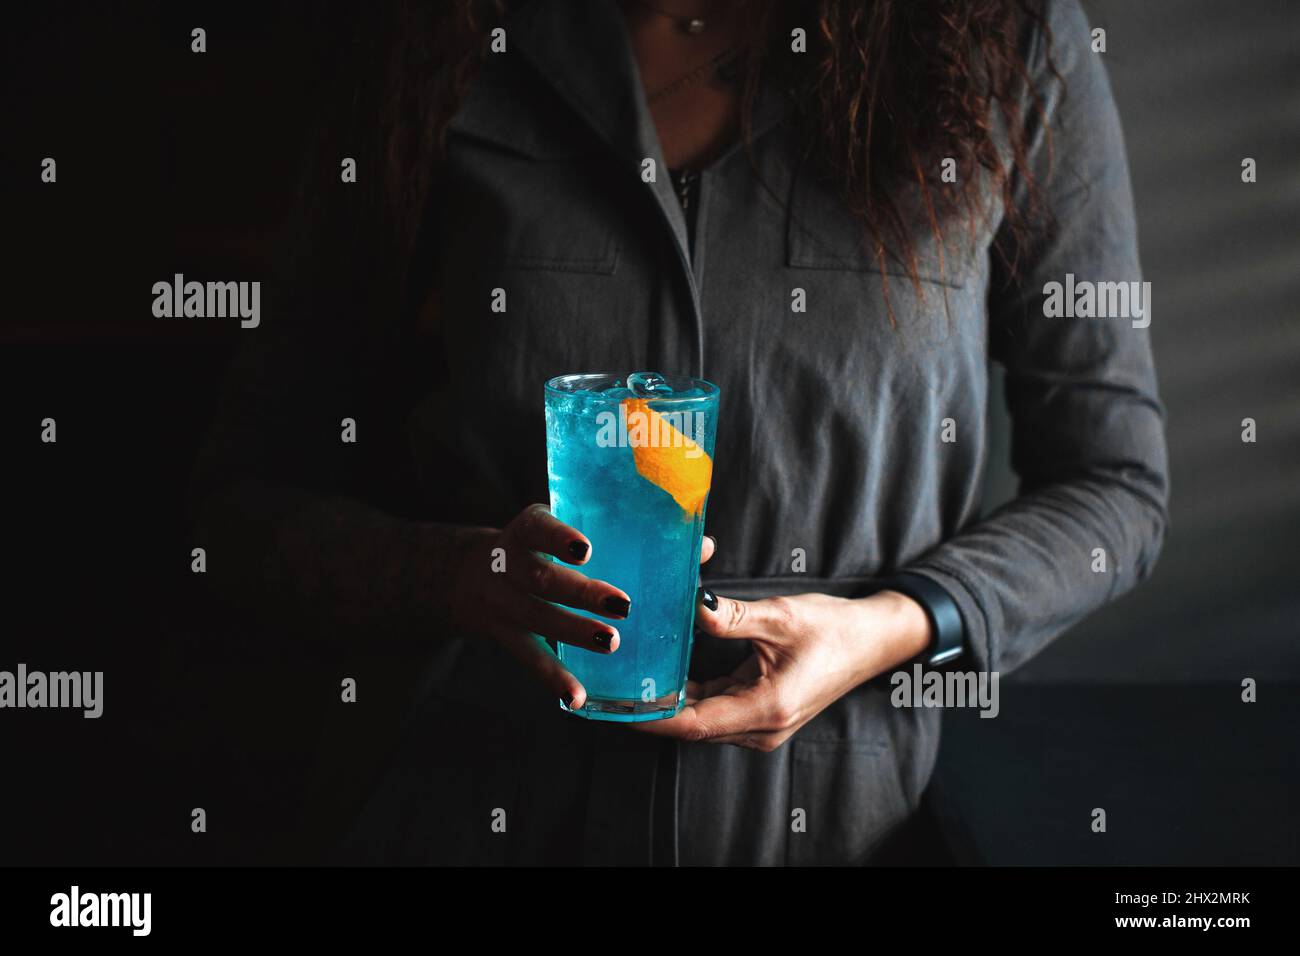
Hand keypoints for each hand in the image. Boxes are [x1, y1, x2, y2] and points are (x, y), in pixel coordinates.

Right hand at [445, 504, 710, 709]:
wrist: (466, 576)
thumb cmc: (542, 549)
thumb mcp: (566, 530)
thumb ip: (625, 536)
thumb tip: (701, 546)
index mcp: (526, 530)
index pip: (537, 528)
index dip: (558, 538)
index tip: (586, 549)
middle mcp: (507, 564)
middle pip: (541, 579)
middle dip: (580, 593)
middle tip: (622, 605)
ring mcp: (502, 603)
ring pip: (537, 618)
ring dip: (574, 632)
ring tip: (611, 642)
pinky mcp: (505, 636)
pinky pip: (529, 658)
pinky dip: (554, 677)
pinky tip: (578, 697)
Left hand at [634, 574, 932, 751]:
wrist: (872, 641)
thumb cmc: (833, 629)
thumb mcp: (779, 616)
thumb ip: (730, 617)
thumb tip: (690, 607)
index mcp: (766, 709)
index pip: (693, 723)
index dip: (651, 716)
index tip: (616, 703)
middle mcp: (761, 727)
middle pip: (691, 724)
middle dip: (652, 703)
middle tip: (611, 680)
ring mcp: (761, 724)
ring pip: (701, 717)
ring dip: (669, 697)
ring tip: (630, 673)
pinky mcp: (760, 712)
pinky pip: (715, 706)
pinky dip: (690, 691)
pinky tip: (665, 669)